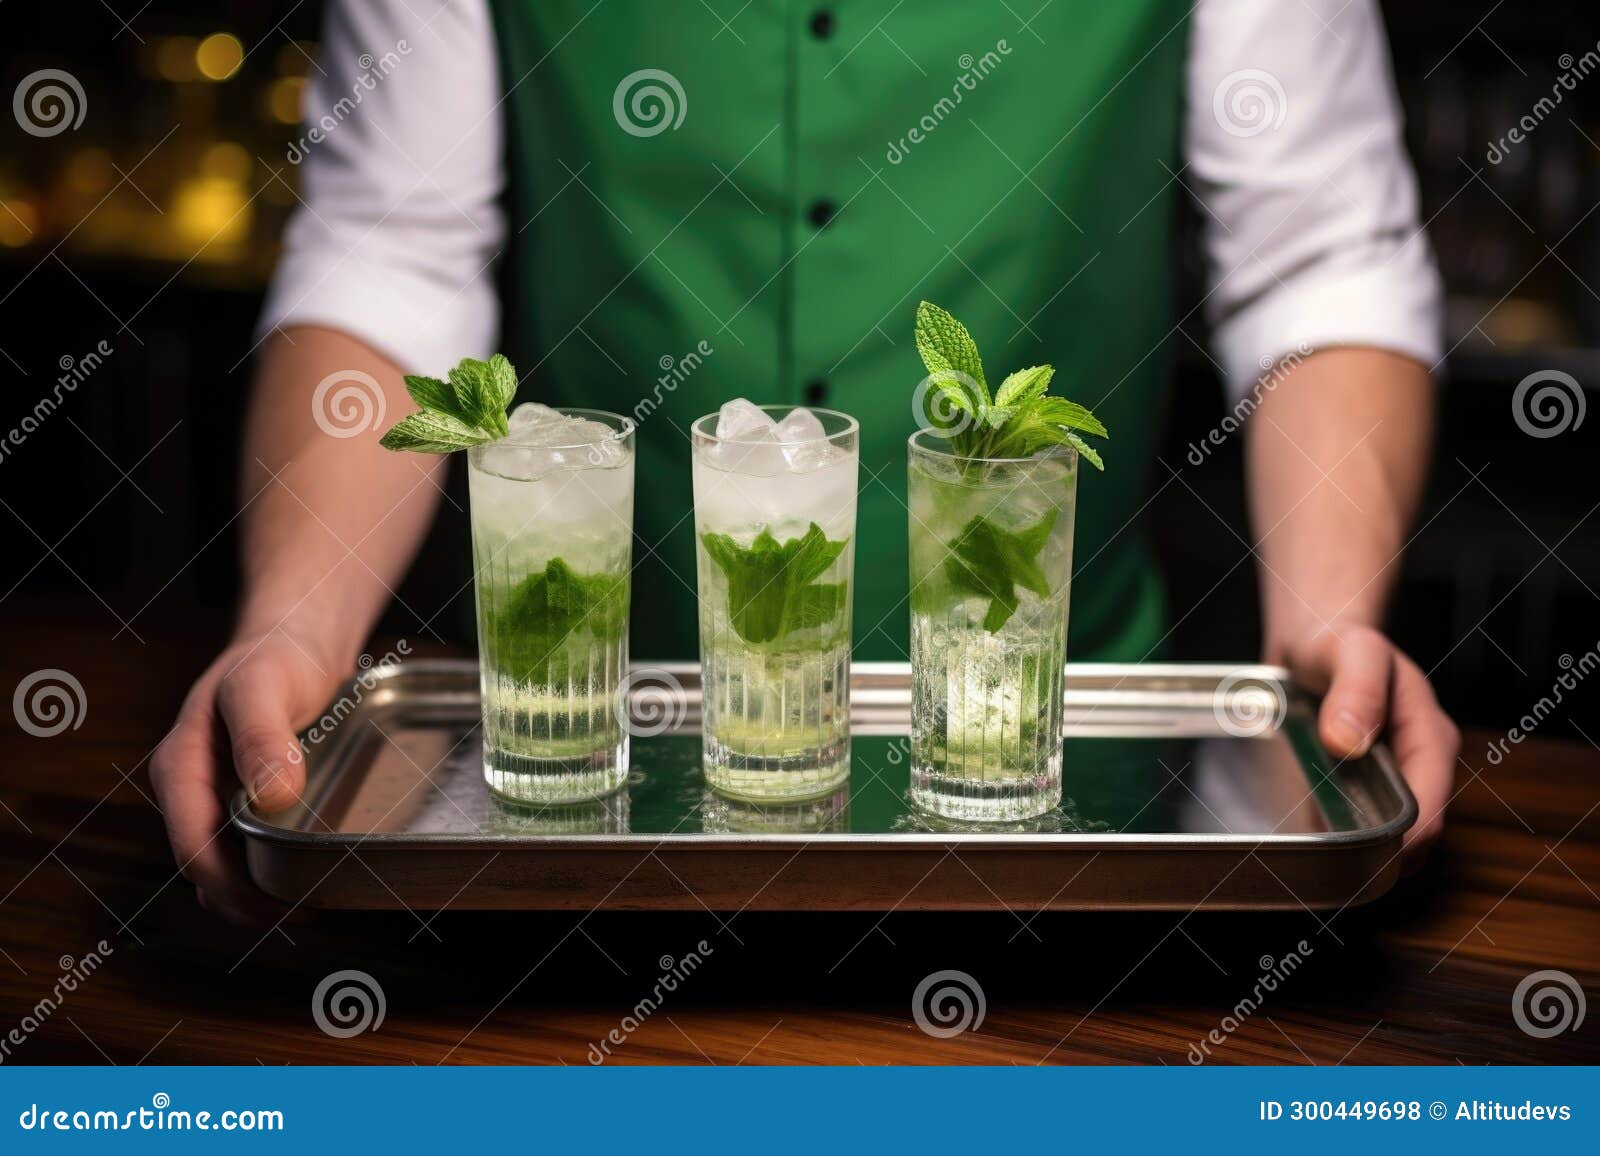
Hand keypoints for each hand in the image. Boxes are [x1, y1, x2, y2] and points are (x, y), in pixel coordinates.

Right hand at [149, 628, 346, 921]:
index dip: (232, 889)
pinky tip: (307, 879)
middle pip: (207, 867)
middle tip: (303, 915)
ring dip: (258, 894)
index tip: (280, 908)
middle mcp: (192, 788)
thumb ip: (262, 736)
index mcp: (180, 767)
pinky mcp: (244, 797)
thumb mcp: (264, 686)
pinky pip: (248, 847)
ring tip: (308, 908)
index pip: (193, 848)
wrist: (296, 638)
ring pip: (226, 864)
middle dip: (247, 902)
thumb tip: (272, 797)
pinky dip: (270, 871)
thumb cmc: (275, 655)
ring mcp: (216, 795)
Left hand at [1276, 624, 1457, 857]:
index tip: (1363, 860)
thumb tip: (1348, 741)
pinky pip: (1365, 822)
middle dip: (1384, 857)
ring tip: (1321, 861)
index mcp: (1431, 737)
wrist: (1316, 635)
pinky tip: (1312, 839)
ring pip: (1392, 834)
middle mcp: (1419, 762)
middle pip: (1417, 833)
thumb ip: (1356, 691)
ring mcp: (1395, 774)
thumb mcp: (1352, 652)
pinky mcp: (1367, 780)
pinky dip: (1345, 837)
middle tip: (1334, 870)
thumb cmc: (1341, 638)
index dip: (1403, 843)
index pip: (1431, 810)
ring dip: (1365, 853)